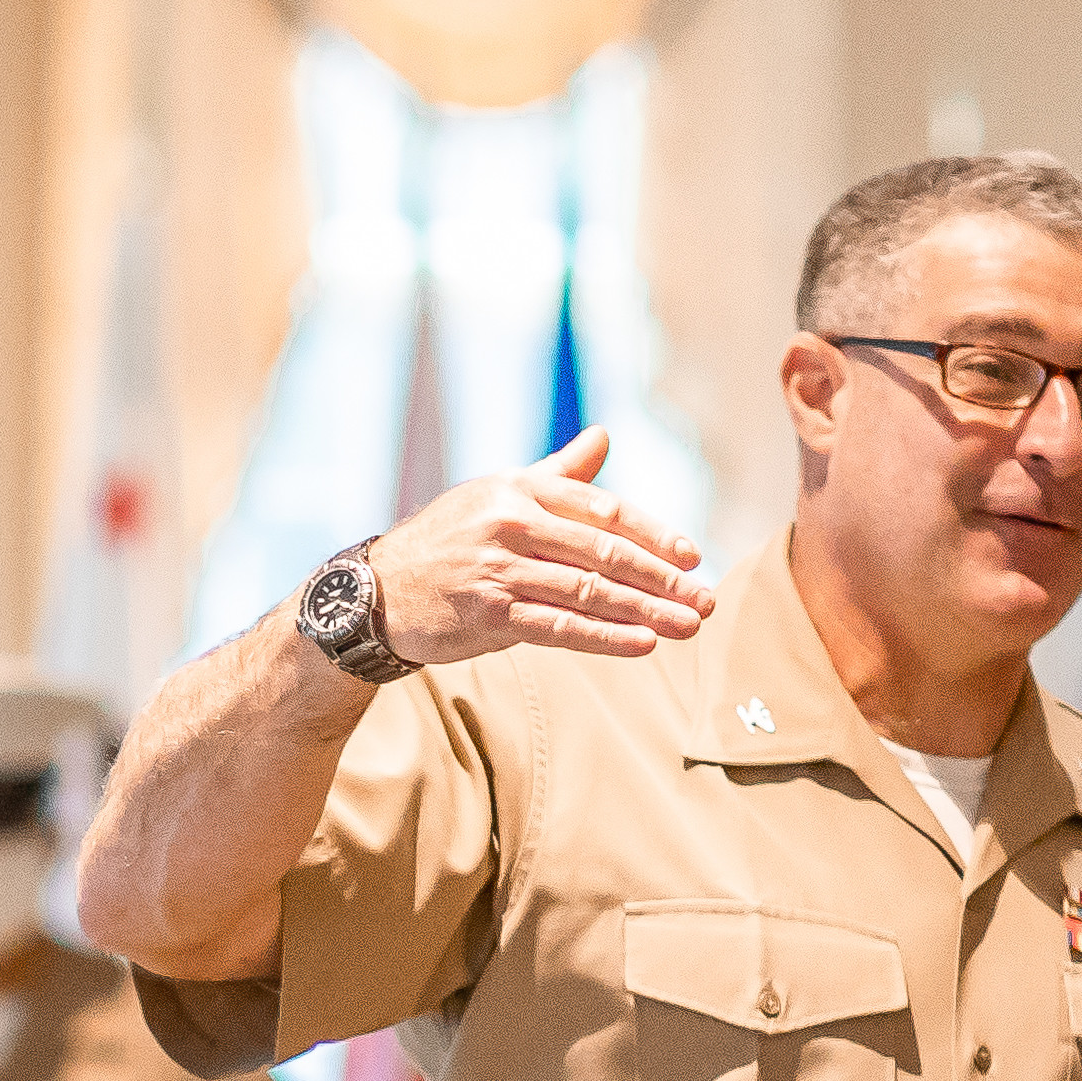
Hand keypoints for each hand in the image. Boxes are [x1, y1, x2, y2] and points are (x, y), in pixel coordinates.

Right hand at [361, 431, 715, 668]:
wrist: (377, 592)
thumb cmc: (448, 542)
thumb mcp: (499, 495)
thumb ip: (558, 473)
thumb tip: (604, 436)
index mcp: (523, 489)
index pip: (604, 511)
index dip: (654, 535)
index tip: (693, 557)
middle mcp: (514, 522)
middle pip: (605, 553)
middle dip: (662, 579)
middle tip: (704, 600)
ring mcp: (500, 568)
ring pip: (589, 592)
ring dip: (645, 612)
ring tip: (686, 627)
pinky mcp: (489, 613)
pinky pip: (559, 627)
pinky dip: (604, 636)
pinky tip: (641, 644)